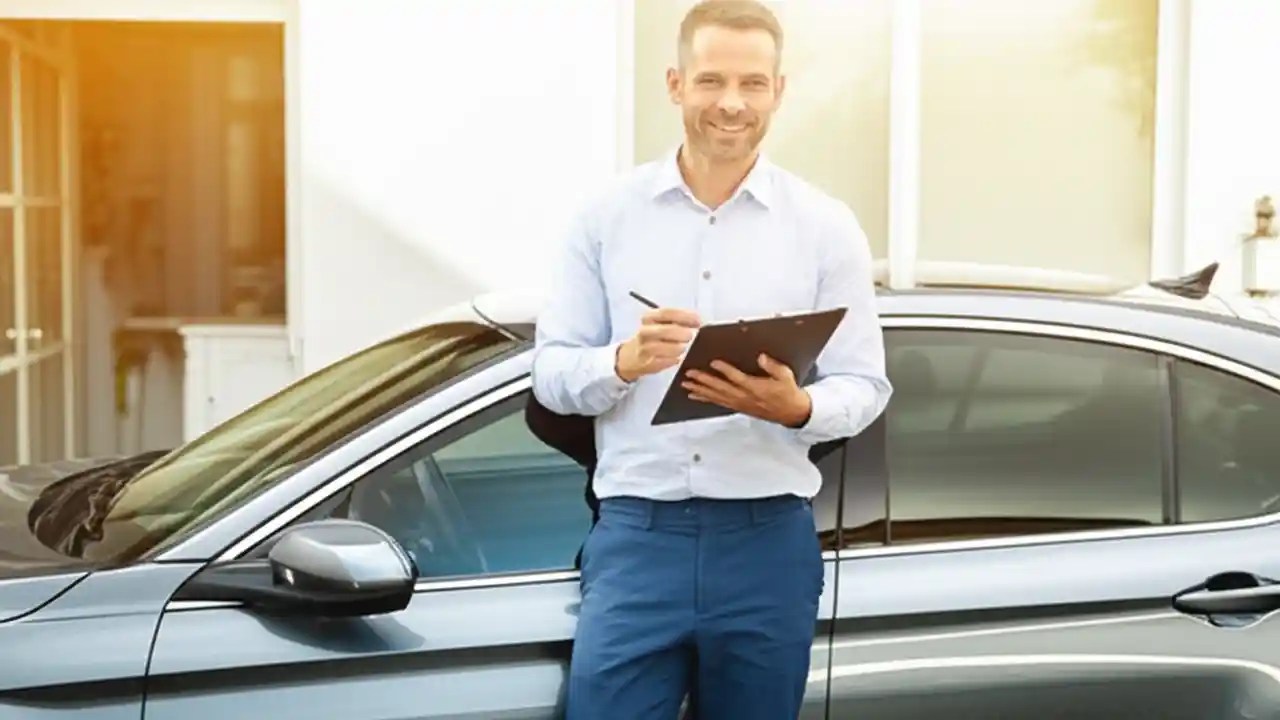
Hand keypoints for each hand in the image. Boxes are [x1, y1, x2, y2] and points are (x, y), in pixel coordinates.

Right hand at [615, 307, 701, 381]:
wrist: (630, 357)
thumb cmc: (651, 337)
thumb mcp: (658, 324)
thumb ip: (676, 321)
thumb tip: (698, 322)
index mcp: (648, 318)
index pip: (667, 313)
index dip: (684, 315)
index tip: (697, 320)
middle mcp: (645, 332)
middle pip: (667, 330)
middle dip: (683, 333)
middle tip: (691, 335)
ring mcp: (646, 349)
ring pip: (669, 347)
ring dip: (680, 347)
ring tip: (683, 347)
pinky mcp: (650, 364)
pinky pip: (669, 361)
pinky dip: (676, 359)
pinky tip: (676, 357)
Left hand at [682, 354, 811, 426]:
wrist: (790, 412)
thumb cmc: (787, 392)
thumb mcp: (786, 376)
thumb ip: (773, 366)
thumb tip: (762, 357)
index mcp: (756, 387)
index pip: (737, 378)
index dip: (725, 370)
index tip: (714, 362)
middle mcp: (744, 396)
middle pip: (721, 388)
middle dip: (704, 380)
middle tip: (690, 373)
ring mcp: (739, 403)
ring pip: (716, 396)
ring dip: (700, 390)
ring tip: (685, 384)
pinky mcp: (737, 406)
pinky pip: (718, 402)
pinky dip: (705, 398)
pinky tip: (694, 395)